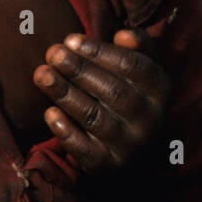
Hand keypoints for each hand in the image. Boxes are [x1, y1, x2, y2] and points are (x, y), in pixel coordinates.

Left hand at [32, 29, 169, 173]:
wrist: (138, 148)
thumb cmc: (131, 91)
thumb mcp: (142, 65)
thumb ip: (137, 44)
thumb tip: (123, 34)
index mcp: (159, 89)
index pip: (132, 66)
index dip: (99, 51)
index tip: (70, 39)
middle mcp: (150, 120)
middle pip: (113, 91)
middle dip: (78, 69)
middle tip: (52, 53)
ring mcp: (130, 145)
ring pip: (95, 118)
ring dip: (66, 94)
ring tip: (42, 74)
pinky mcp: (109, 166)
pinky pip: (87, 151)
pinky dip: (67, 132)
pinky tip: (50, 113)